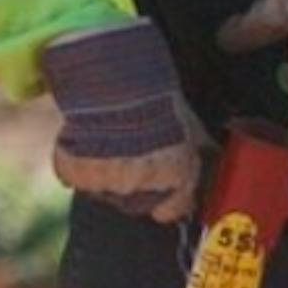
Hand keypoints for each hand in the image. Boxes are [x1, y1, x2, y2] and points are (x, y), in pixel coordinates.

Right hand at [40, 19, 209, 222]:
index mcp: (175, 176)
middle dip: (134, 184)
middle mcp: (141, 185)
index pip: (172, 210)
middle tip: (129, 153)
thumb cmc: (154, 97)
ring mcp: (106, 182)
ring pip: (104, 192)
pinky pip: (74, 178)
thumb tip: (213, 158)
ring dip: (104, 174)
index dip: (167, 198)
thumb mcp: (188, 123)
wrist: (111, 77)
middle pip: (136, 203)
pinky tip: (85, 141)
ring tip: (106, 141)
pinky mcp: (75, 173)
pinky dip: (75, 164)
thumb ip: (198, 150)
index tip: (160, 184)